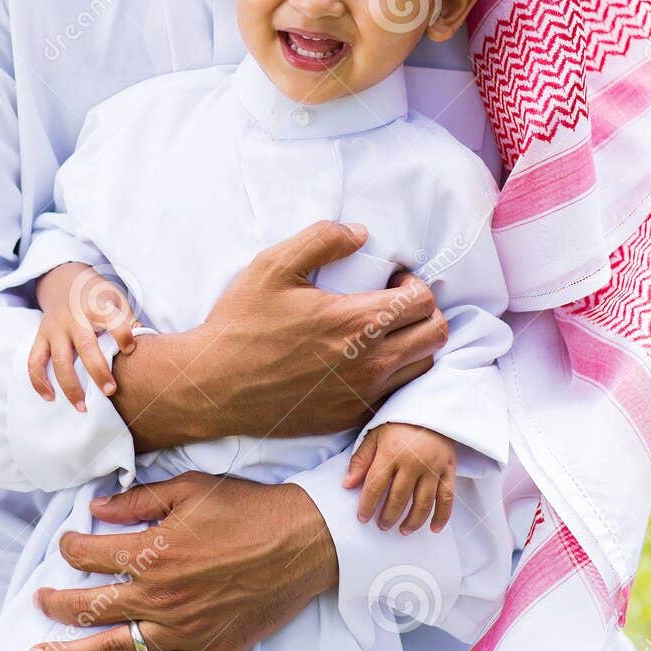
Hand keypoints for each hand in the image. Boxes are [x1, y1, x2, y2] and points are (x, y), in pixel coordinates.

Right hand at [29, 265, 136, 410]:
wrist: (65, 280)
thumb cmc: (98, 297)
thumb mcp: (116, 299)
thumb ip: (129, 320)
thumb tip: (148, 344)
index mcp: (96, 305)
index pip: (111, 319)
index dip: (122, 334)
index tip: (131, 349)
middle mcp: (73, 317)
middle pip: (85, 346)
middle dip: (98, 371)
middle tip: (110, 391)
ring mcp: (54, 328)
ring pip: (59, 360)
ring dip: (70, 386)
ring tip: (83, 407)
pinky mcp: (40, 337)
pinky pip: (35, 362)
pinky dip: (39, 381)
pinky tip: (51, 398)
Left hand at [29, 472, 336, 650]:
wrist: (304, 542)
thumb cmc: (250, 509)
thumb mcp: (191, 489)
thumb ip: (139, 501)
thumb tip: (97, 507)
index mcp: (153, 551)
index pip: (89, 555)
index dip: (69, 547)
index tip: (66, 544)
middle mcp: (159, 595)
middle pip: (89, 606)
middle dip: (55, 604)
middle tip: (38, 602)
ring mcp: (181, 629)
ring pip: (113, 648)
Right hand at [113, 221, 447, 451]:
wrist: (214, 385)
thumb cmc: (242, 323)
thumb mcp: (273, 265)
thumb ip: (322, 238)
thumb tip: (361, 233)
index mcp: (356, 322)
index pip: (424, 302)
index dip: (414, 284)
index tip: (392, 280)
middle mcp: (369, 363)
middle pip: (436, 335)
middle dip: (424, 312)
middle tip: (394, 303)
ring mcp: (362, 395)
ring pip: (422, 367)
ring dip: (413, 344)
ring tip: (383, 332)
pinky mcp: (350, 417)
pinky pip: (394, 395)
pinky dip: (392, 375)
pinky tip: (363, 361)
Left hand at [342, 422, 456, 533]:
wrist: (432, 408)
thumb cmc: (399, 424)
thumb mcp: (375, 435)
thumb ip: (361, 460)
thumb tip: (347, 484)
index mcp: (391, 453)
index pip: (375, 486)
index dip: (366, 505)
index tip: (362, 518)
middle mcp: (413, 462)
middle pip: (398, 498)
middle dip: (388, 517)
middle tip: (382, 526)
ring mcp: (433, 467)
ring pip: (423, 503)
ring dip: (412, 521)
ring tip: (403, 530)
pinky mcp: (449, 469)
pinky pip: (447, 497)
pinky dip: (442, 516)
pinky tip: (434, 529)